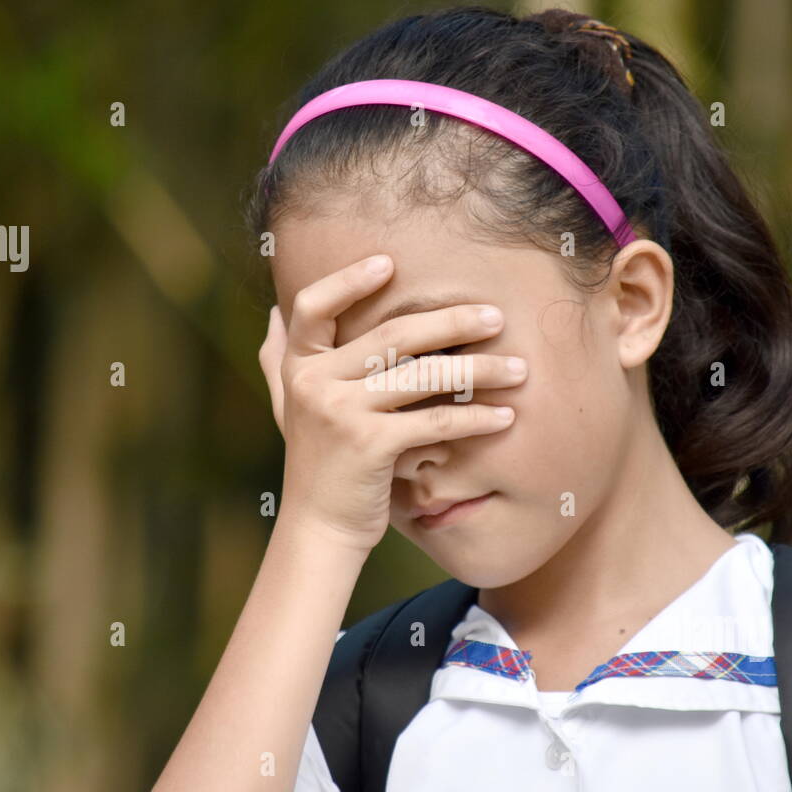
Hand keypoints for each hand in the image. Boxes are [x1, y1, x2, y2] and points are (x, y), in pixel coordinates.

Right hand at [257, 253, 526, 552]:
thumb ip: (277, 359)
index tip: (390, 263)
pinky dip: (475, 418)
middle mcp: (314, 383)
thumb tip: (272, 312)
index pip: (313, 307)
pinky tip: (506, 416)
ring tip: (519, 367)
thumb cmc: (317, 465)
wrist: (319, 529)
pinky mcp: (370, 446)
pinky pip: (434, 423)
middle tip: (496, 315)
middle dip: (451, 322)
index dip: (348, 280)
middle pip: (391, 336)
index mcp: (298, 367)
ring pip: (422, 377)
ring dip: (478, 369)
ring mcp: (340, 414)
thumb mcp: (289, 408)